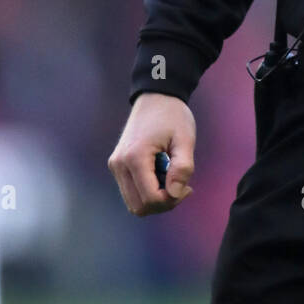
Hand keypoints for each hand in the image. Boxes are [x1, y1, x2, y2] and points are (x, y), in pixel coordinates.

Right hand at [108, 93, 195, 215]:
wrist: (156, 97)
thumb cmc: (173, 116)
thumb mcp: (185, 140)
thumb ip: (182, 168)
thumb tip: (174, 194)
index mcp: (135, 157)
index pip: (150, 199)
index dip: (172, 200)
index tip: (188, 187)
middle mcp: (119, 164)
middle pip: (138, 207)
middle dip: (163, 203)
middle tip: (182, 186)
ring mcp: (115, 166)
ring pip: (133, 202)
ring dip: (155, 198)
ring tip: (171, 177)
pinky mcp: (117, 166)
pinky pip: (131, 191)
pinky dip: (148, 190)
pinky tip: (163, 175)